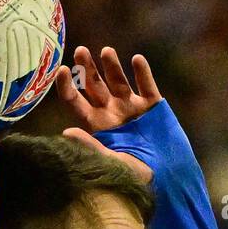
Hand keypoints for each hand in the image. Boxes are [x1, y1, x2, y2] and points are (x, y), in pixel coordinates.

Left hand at [56, 46, 162, 182]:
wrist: (166, 176)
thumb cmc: (134, 174)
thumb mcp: (110, 161)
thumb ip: (91, 145)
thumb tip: (66, 132)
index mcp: (96, 124)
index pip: (75, 101)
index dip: (67, 86)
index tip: (61, 70)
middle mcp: (111, 112)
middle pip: (94, 85)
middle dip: (87, 67)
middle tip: (80, 51)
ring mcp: (131, 106)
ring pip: (118, 80)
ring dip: (112, 65)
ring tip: (106, 51)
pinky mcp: (153, 106)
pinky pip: (147, 85)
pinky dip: (143, 73)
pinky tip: (137, 60)